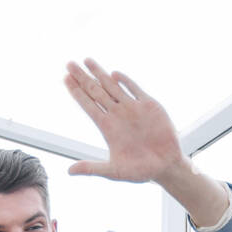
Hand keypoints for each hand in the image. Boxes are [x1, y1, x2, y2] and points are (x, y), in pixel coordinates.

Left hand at [64, 59, 185, 184]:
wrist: (166, 166)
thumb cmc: (140, 171)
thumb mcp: (114, 171)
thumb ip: (92, 169)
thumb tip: (69, 171)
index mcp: (108, 128)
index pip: (88, 105)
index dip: (76, 92)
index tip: (65, 79)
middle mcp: (117, 115)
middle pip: (96, 91)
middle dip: (82, 77)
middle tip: (69, 64)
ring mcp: (132, 109)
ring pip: (112, 87)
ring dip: (99, 73)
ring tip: (86, 60)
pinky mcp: (149, 106)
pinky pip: (134, 89)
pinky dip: (125, 81)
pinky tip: (113, 74)